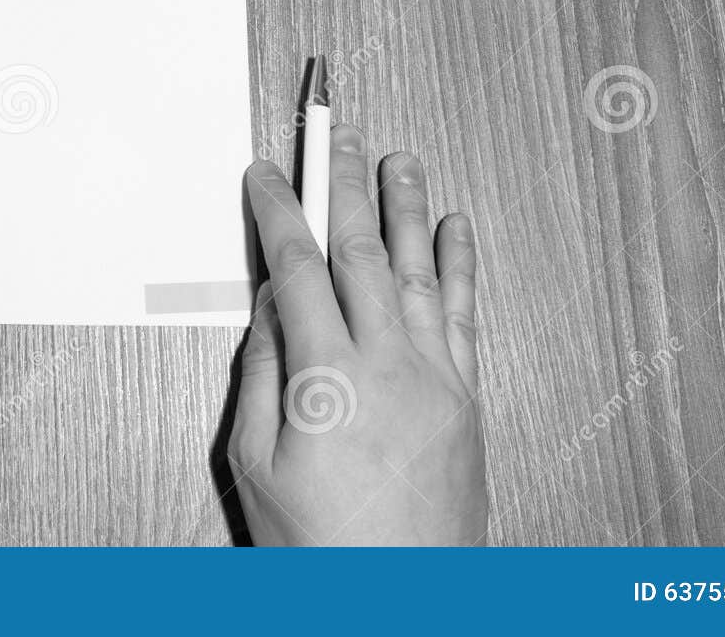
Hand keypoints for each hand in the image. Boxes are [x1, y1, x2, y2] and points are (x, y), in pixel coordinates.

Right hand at [229, 124, 485, 544]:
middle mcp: (388, 365)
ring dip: (407, 208)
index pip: (296, 267)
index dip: (278, 211)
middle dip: (345, 185)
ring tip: (401, 159)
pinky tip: (458, 228)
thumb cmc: (322, 551)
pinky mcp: (467, 399)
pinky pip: (466, 315)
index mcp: (327, 378)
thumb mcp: (258, 465)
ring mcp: (435, 379)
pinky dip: (463, 265)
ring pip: (420, 270)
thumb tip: (270, 310)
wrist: (401, 609)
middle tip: (338, 135)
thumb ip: (262, 376)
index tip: (266, 175)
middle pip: (361, 251)